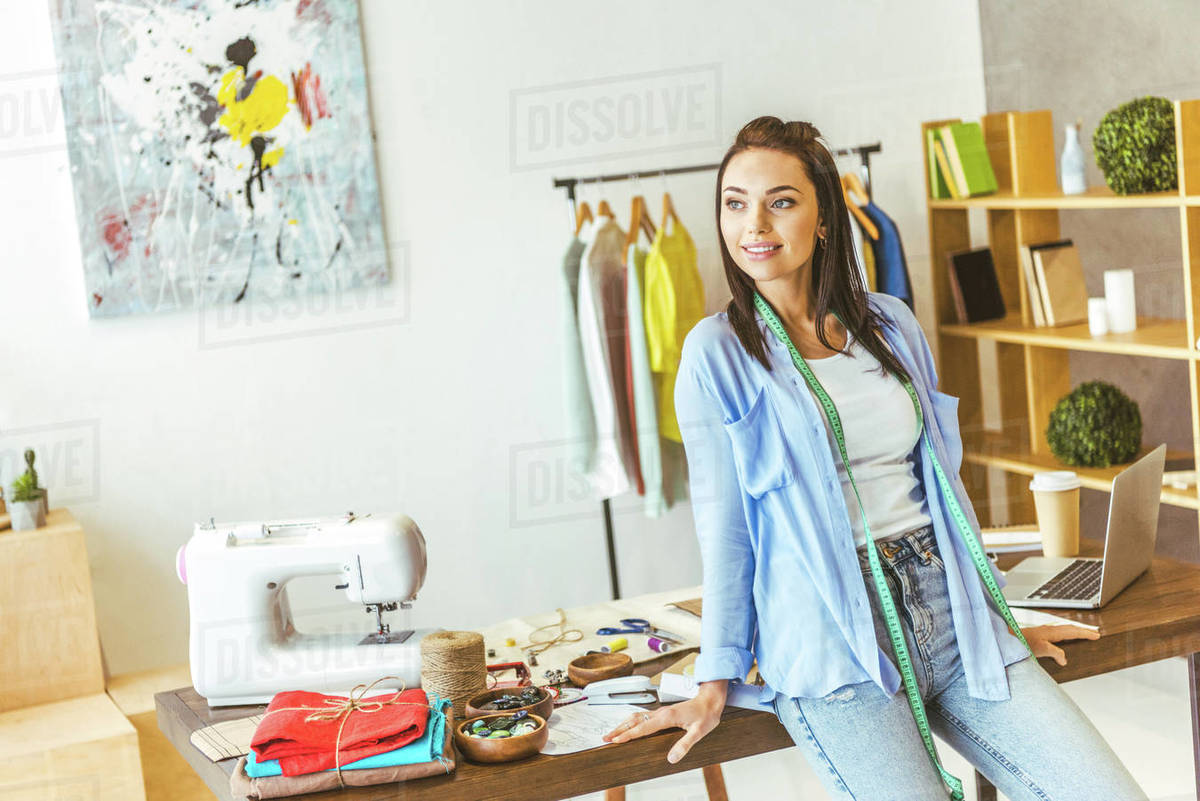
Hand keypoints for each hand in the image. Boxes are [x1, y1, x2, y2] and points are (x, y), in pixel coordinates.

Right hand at [601, 694, 723, 763]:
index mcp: (667, 717)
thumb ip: (684, 745)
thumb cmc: (705, 715)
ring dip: (623, 724)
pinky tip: (629, 727)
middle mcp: (661, 713)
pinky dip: (631, 722)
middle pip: (634, 720)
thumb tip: (671, 758)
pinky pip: (642, 716)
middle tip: (605, 738)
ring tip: (612, 733)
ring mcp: (660, 712)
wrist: (710, 700)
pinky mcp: (662, 713)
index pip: (642, 728)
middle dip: (619, 729)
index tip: (615, 740)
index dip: (628, 735)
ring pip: (637, 717)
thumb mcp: (698, 732)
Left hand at [1020, 624, 1099, 665]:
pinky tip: (1062, 641)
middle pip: (1070, 628)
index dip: (1085, 633)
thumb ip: (1055, 653)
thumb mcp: (1041, 649)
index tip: (1097, 635)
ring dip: (1074, 632)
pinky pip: (1056, 634)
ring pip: (1063, 630)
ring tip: (1082, 635)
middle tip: (1094, 633)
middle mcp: (1048, 630)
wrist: (1006, 640)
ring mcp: (1043, 632)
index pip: (1073, 631)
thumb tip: (1064, 659)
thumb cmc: (1020, 642)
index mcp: (1052, 632)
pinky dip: (1064, 635)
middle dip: (1082, 631)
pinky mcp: (1038, 636)